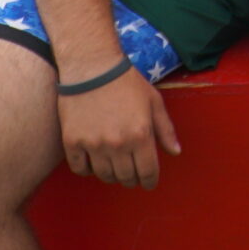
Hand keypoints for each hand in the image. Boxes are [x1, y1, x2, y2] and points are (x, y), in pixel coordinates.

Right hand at [57, 66, 180, 188]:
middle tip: (131, 174)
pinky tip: (93, 162)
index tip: (148, 182)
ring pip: (104, 176)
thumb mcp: (153, 101)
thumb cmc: (126, 81)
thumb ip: (165, 129)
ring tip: (114, 167)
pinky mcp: (73, 142)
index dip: (150, 181)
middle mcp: (118, 144)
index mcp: (141, 135)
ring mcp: (94, 144)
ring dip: (112, 175)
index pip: (147, 172)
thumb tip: (175, 152)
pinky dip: (88, 170)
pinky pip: (80, 169)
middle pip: (126, 177)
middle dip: (132, 179)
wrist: (92, 67)